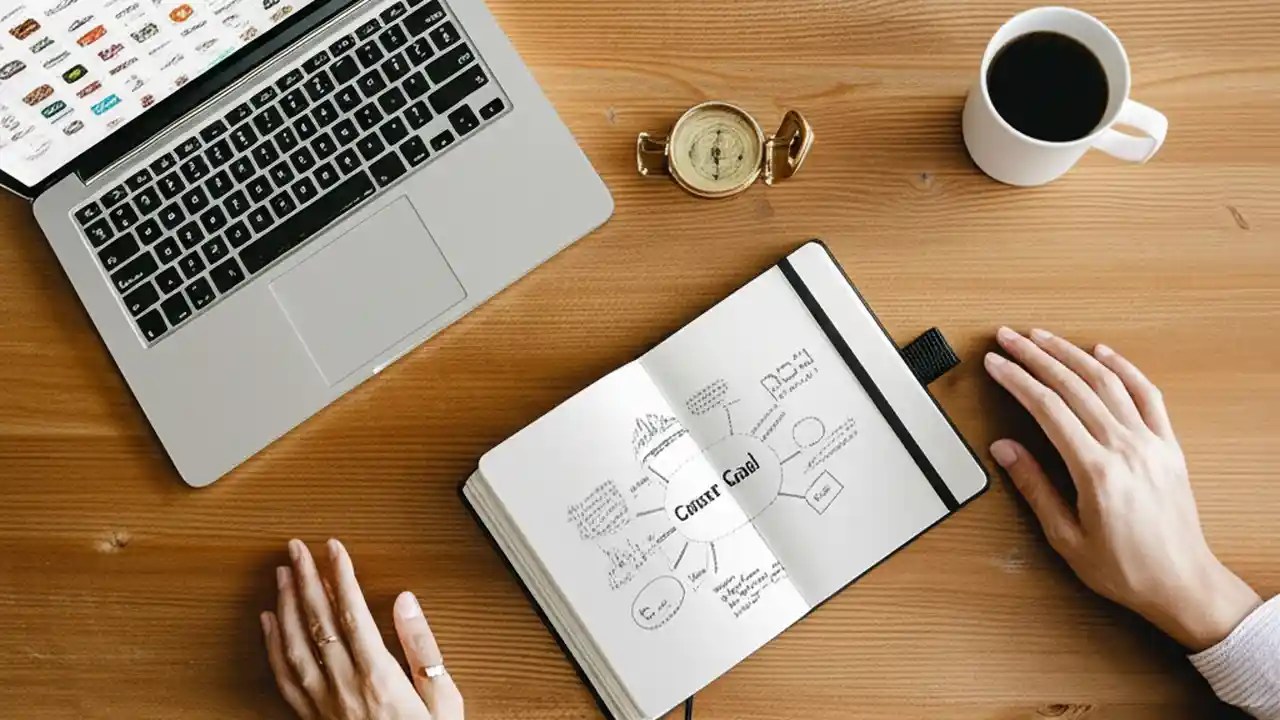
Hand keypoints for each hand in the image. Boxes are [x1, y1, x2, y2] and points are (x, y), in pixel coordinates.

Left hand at [260, 539, 464, 718]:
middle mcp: (344, 687)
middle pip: (318, 622)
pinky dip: (272, 645)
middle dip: (306, 579)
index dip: (341, 575)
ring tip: (282, 574)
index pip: (352, 613)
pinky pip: (284, 677)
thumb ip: (423, 647)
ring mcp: (323, 704)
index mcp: (379, 678)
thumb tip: (405, 601)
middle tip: (296, 548)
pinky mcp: (312, 718)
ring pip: (294, 645)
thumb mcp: (444, 699)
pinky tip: (268, 622)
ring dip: (286, 605)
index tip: (334, 548)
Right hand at [985, 327, 1260, 651]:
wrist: (1181, 583)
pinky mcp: (1169, 445)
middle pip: (1073, 386)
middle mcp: (1126, 449)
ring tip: (1042, 337)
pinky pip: (1147, 394)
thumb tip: (1005, 449)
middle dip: (1035, 356)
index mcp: (1097, 472)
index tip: (995, 364)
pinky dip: (1124, 368)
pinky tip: (1102, 352)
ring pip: (1107, 382)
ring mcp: (1151, 443)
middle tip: (1008, 339)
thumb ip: (1034, 487)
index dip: (1017, 380)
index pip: (1047, 408)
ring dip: (1071, 354)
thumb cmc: (1126, 569)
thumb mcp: (1066, 536)